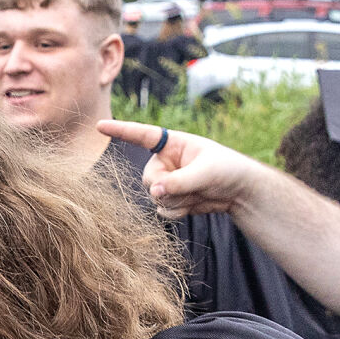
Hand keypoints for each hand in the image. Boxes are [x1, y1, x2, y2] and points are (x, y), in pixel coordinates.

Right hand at [96, 119, 268, 218]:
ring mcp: (167, 181)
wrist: (239, 191)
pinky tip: (193, 205)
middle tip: (188, 187)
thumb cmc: (227, 170)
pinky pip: (162, 210)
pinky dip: (177, 212)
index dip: (120, 130)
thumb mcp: (205, 172)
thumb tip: (155, 192)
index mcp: (172, 143)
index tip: (99, 127)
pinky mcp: (172, 199)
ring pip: (155, 197)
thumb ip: (179, 181)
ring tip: (198, 193)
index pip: (142, 135)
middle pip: (148, 178)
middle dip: (166, 187)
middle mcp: (165, 161)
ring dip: (176, 201)